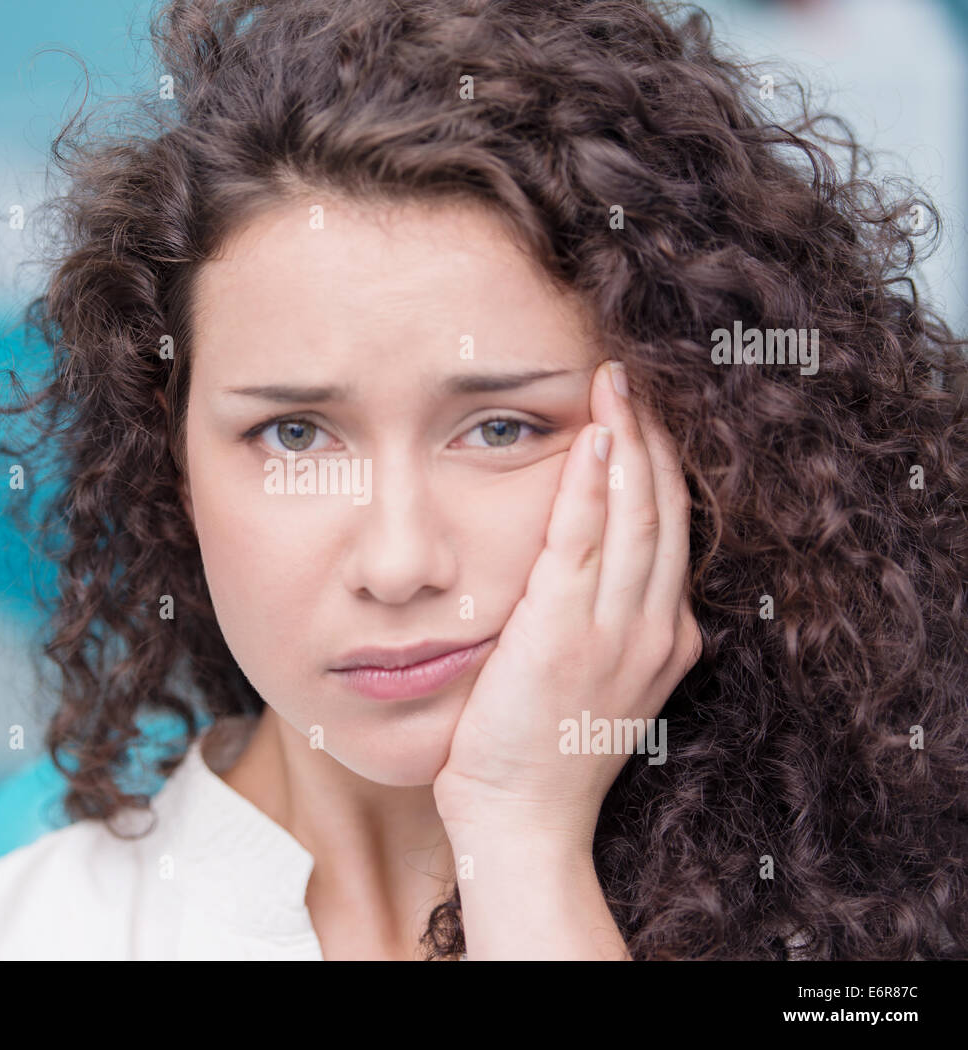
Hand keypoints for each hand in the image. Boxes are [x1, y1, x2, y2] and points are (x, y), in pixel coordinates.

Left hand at [434, 359, 701, 852]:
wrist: (523, 819)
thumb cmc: (543, 753)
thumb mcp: (594, 681)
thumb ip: (601, 623)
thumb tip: (581, 569)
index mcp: (666, 638)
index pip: (674, 531)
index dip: (664, 467)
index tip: (646, 416)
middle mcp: (656, 628)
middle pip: (665, 509)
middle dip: (654, 436)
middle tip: (634, 376)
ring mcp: (617, 631)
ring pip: (636, 513)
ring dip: (628, 440)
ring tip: (616, 383)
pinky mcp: (566, 632)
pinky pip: (583, 539)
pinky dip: (591, 483)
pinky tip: (592, 436)